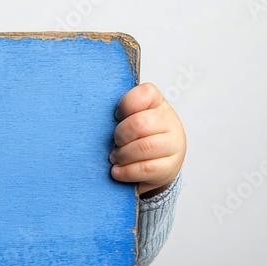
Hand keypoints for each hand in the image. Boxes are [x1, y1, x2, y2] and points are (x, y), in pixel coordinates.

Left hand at [108, 82, 185, 196]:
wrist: (160, 160)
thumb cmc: (139, 134)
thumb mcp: (132, 116)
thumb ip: (121, 111)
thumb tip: (93, 114)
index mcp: (157, 103)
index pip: (145, 94)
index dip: (125, 105)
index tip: (116, 116)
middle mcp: (169, 121)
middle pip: (140, 124)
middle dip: (121, 135)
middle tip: (114, 142)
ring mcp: (173, 145)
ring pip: (144, 147)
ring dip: (123, 154)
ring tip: (115, 157)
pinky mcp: (170, 167)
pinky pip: (146, 169)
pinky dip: (127, 171)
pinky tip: (117, 171)